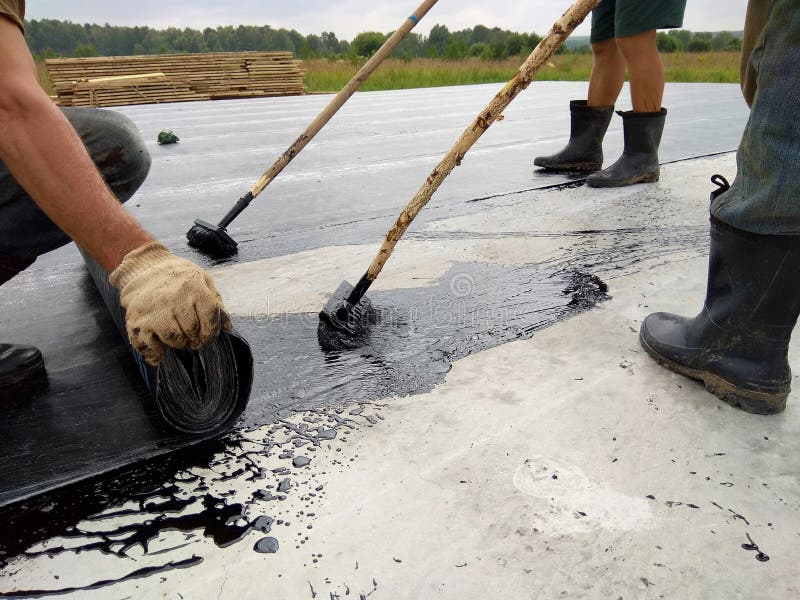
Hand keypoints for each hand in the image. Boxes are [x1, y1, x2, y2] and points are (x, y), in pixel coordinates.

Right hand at [110, 241, 231, 365]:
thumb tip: (228, 327)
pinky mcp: (137, 320)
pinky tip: (160, 349)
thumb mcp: (202, 280)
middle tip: (192, 337)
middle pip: (192, 331)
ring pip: (174, 339)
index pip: (210, 317)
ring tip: (177, 336)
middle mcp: (174, 298)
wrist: (143, 266)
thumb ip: (216, 303)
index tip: (207, 337)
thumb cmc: (178, 276)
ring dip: (178, 343)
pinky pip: (150, 345)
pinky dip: (156, 352)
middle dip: (195, 338)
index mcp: (194, 287)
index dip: (212, 332)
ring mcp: (154, 310)